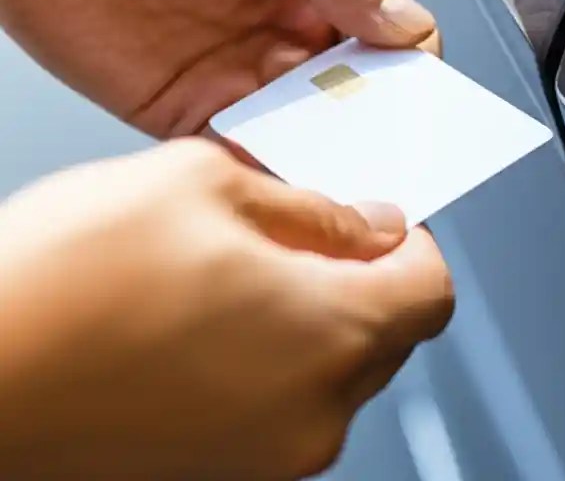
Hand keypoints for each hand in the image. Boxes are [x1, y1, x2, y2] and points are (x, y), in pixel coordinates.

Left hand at [0, 0, 439, 136]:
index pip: (389, 35)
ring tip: (345, 179)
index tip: (421, 98)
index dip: (412, 69)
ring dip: (326, 158)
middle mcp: (280, 32)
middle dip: (380, 127)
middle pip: (355, 96)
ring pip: (303, 133)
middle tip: (396, 156)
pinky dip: (262, 175)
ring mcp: (233, 76)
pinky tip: (280, 183)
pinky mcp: (180, 112)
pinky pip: (236, 156)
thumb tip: (406, 22)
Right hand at [0, 139, 453, 479]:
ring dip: (308, 323)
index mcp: (334, 333)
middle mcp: (316, 411)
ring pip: (333, 373)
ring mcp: (270, 455)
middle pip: (389, 335)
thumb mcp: (201, 185)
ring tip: (225, 280)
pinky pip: (281, 408)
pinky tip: (198, 326)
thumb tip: (367, 223)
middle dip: (358, 280)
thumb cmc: (59, 287)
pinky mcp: (223, 475)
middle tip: (289, 237)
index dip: (408, 244)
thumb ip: (312, 207)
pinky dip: (267, 365)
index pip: (432, 289)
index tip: (373, 220)